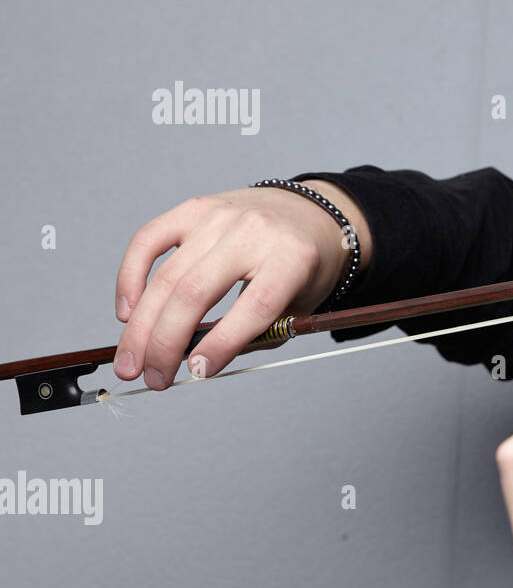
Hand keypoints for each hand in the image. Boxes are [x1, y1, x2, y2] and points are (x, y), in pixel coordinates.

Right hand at [112, 180, 371, 389]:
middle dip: (165, 343)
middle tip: (152, 378)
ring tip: (130, 362)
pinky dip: (130, 278)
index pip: (253, 306)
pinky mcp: (194, 209)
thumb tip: (197, 361)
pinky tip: (127, 313)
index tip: (197, 373)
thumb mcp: (300, 306)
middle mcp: (253, 232)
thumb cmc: (304, 266)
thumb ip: (255, 335)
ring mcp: (220, 217)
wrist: (309, 212)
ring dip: (141, 326)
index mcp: (292, 258)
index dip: (221, 344)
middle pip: (196, 292)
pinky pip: (148, 240)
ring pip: (167, 275)